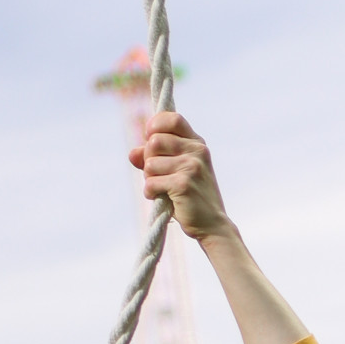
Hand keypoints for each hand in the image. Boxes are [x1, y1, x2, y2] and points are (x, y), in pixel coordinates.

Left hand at [133, 110, 234, 242]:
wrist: (212, 224)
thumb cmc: (191, 196)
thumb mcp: (175, 171)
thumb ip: (154, 158)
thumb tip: (132, 153)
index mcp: (197, 143)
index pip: (173, 119)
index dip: (155, 125)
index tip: (149, 137)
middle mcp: (196, 151)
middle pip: (154, 141)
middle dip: (148, 159)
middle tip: (157, 174)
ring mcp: (191, 167)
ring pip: (150, 164)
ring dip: (149, 179)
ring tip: (162, 188)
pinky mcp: (183, 184)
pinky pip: (151, 182)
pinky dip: (150, 192)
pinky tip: (160, 198)